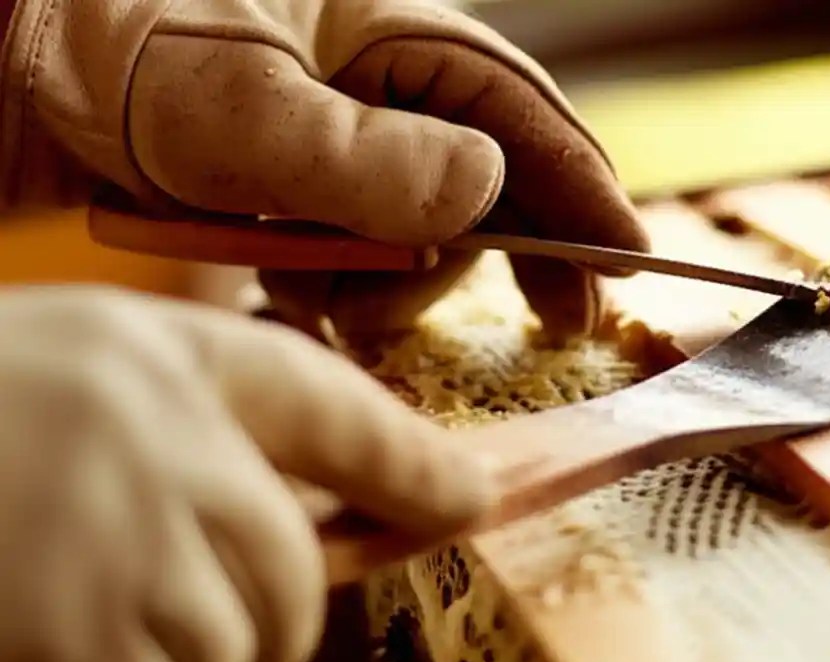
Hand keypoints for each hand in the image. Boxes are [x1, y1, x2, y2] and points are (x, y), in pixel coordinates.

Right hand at [0, 285, 492, 661]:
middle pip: (295, 568)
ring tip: (58, 614)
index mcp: (152, 356)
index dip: (411, 464)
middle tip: (154, 612)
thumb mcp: (68, 390)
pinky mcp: (79, 652)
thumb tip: (321, 528)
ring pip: (237, 648)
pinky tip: (38, 658)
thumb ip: (190, 440)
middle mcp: (162, 437)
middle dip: (256, 612)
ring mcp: (126, 543)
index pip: (328, 406)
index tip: (473, 500)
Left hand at [1, 0, 648, 339]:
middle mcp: (387, 87)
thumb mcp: (235, 106)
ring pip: (428, 235)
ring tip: (325, 300)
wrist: (11, 77)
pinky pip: (366, 254)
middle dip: (499, 258)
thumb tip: (484, 190)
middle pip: (495, 185)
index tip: (634, 260)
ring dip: (396, 288)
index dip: (587, 189)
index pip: (523, 113)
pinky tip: (300, 294)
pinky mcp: (309, 189)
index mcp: (395, 34)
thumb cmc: (112, 50)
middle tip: (553, 325)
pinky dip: (347, 291)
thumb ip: (361, 157)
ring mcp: (348, 142)